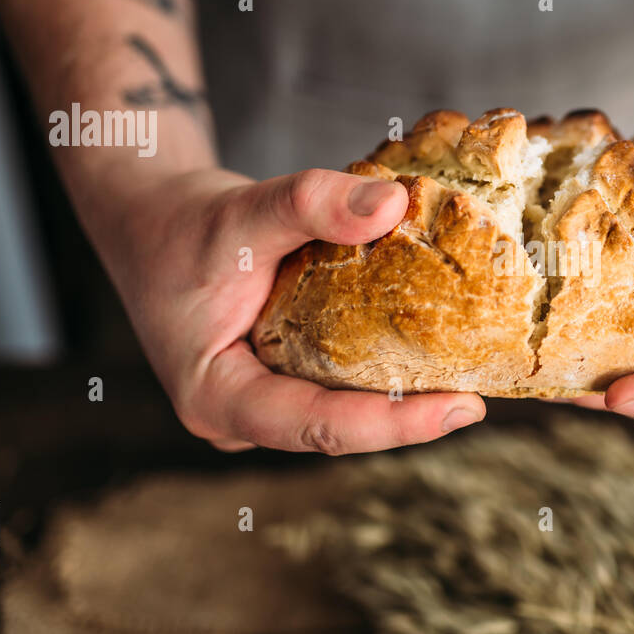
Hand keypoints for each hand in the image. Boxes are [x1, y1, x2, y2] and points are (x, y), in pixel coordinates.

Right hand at [101, 166, 485, 452]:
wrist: (149, 216)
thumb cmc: (179, 223)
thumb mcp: (240, 209)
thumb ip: (310, 204)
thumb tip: (393, 203)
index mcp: (217, 400)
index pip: (319, 427)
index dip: (395, 425)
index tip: (463, 410)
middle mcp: (240, 416)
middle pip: (339, 430)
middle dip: (410, 417)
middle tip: (484, 395)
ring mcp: (260, 402)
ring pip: (342, 410)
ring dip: (401, 397)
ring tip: (472, 379)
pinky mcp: (279, 379)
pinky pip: (338, 385)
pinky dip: (382, 370)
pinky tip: (434, 352)